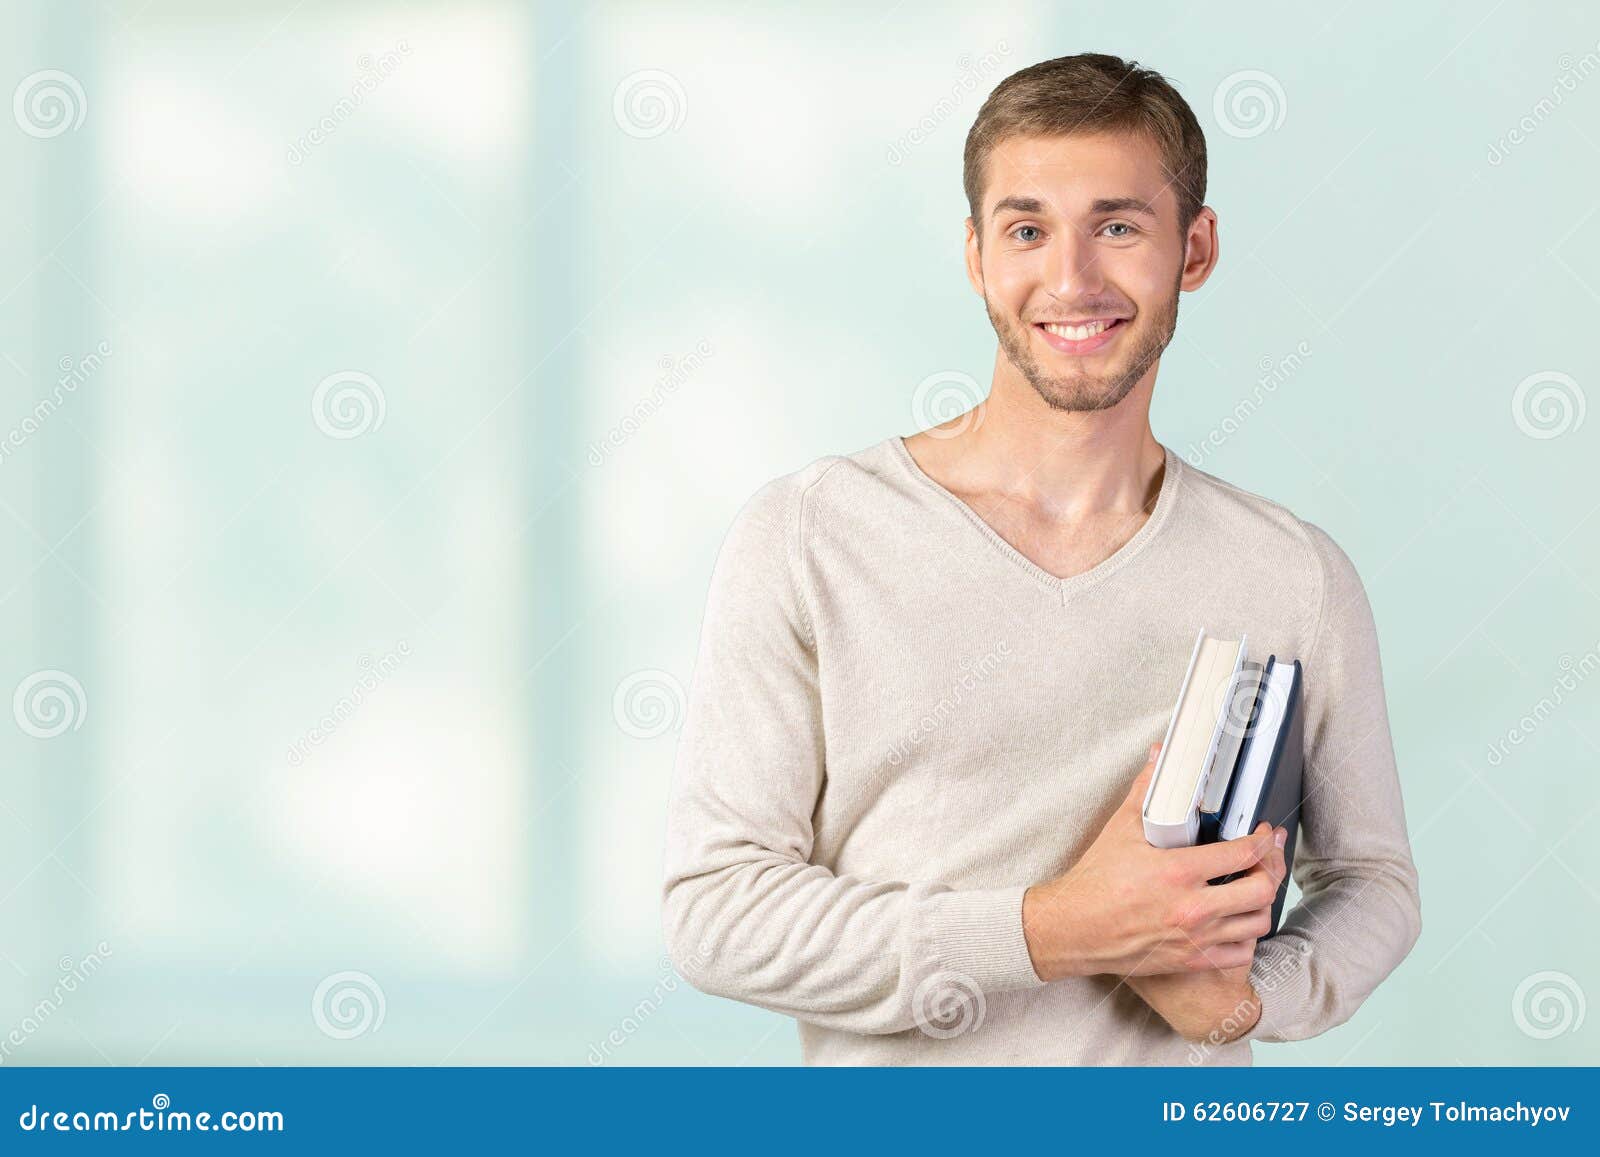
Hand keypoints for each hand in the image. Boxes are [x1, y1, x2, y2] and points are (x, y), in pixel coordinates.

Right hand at [1022, 743, 1285, 980]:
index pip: (1242, 853)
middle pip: (1261, 890)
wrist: (1074, 928)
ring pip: (1257, 923)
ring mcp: (1194, 938)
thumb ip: (1146, 790)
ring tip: (1254, 889)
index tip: (1264, 833)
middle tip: (1266, 859)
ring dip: (1262, 903)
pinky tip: (1237, 922)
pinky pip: (1241, 954)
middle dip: (1272, 869)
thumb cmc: (1096, 880)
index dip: (1263, 840)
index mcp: (1178, 871)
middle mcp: (1192, 907)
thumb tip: (1159, 756)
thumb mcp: (1121, 828)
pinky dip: (1247, 938)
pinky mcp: (1191, 960)